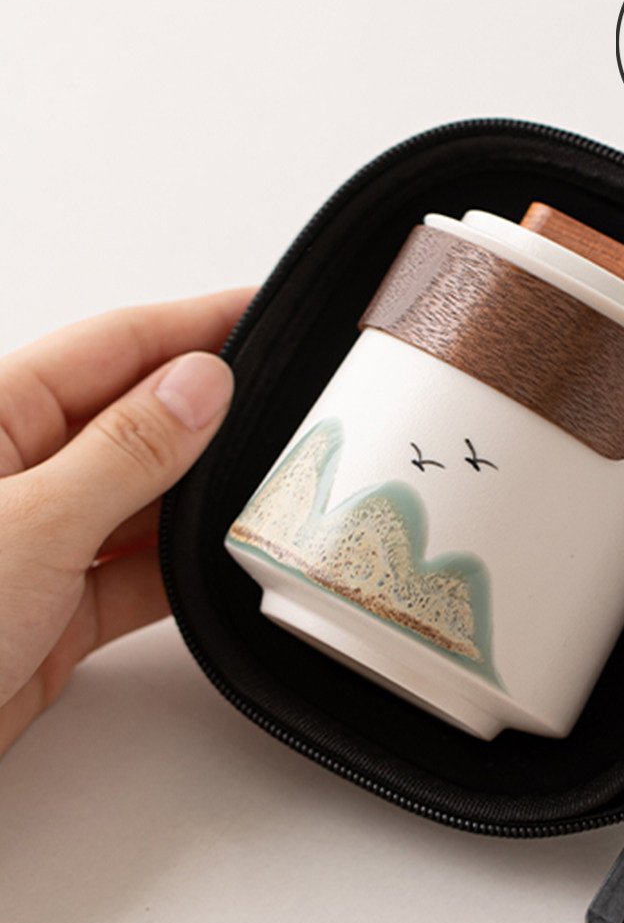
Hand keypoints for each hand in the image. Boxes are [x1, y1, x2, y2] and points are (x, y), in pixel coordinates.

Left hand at [0, 289, 251, 756]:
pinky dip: (188, 568)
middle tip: (296, 398)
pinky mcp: (56, 612)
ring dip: (206, 495)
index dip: (191, 325)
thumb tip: (201, 383)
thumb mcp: (31, 524)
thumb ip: (126, 452)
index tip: (262, 309)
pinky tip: (232, 557)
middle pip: (135, 421)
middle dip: (213, 410)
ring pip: (144, 500)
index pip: (110, 349)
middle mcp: (16, 475)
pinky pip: (140, 573)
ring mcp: (38, 544)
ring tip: (280, 477)